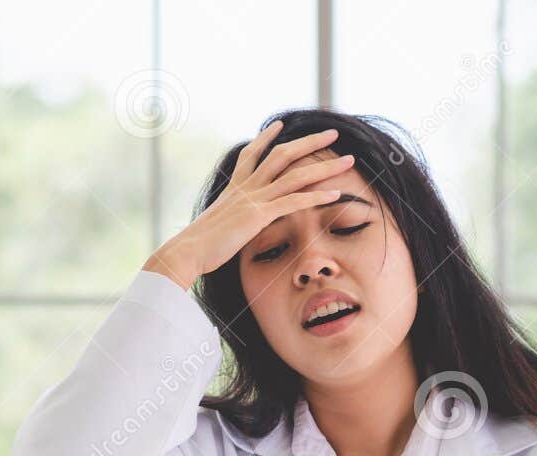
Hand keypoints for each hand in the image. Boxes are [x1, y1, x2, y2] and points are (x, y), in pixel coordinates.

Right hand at [142, 120, 356, 289]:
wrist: (187, 251)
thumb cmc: (199, 245)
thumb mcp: (217, 225)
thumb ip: (230, 219)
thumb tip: (231, 225)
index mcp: (234, 187)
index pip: (252, 153)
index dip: (266, 137)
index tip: (280, 124)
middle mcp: (246, 187)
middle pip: (282, 154)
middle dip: (309, 141)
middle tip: (332, 132)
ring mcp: (253, 198)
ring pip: (296, 174)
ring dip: (325, 166)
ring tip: (348, 159)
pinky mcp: (259, 215)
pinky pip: (294, 201)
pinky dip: (317, 196)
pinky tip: (336, 194)